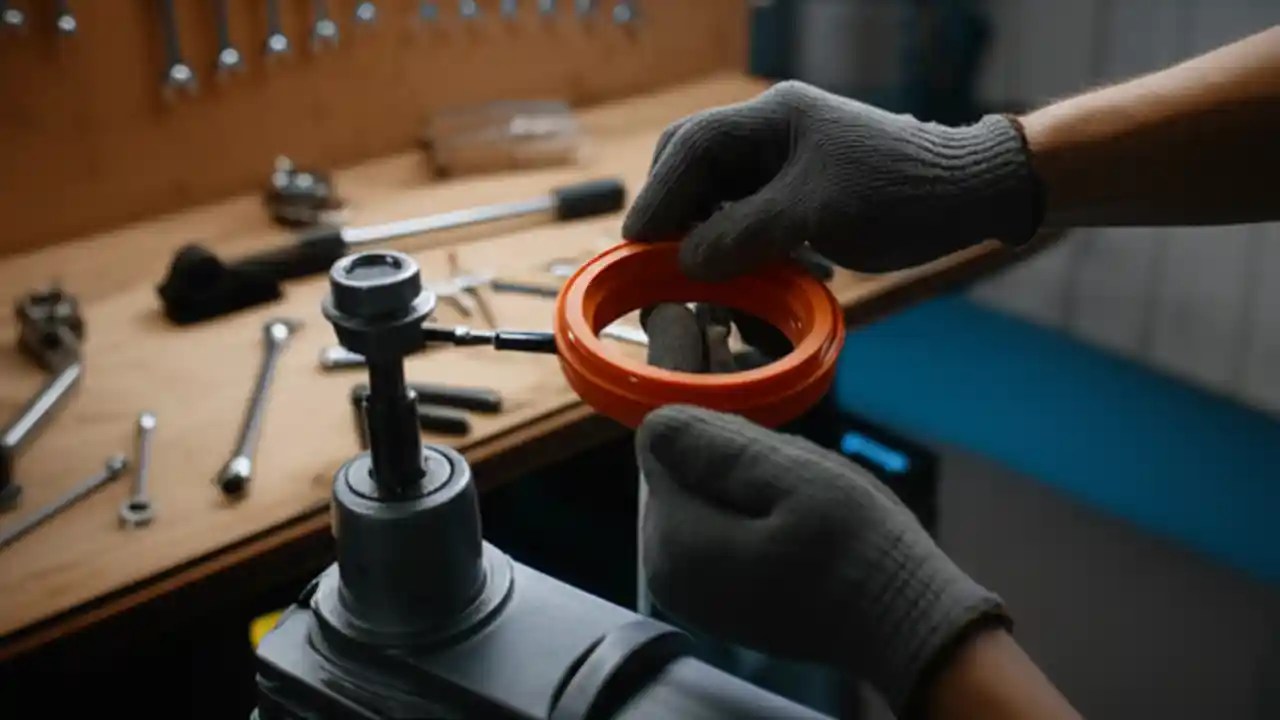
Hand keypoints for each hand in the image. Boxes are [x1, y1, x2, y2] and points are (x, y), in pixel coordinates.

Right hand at [623, 80, 1041, 280]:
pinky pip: (750, 214)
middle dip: (674, 214)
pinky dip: (741, 246)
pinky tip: (753, 277)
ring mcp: (787, 160)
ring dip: (707, 235)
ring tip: (703, 278)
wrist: (972, 194)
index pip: (691, 148)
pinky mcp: (803, 190)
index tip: (635, 243)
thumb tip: (683, 261)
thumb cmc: (904, 193)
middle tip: (658, 260)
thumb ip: (744, 235)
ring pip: (719, 194)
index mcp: (773, 118)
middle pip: (694, 165)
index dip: (658, 196)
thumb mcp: (818, 215)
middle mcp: (772, 132)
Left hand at [635, 404, 1009, 712]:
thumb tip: (652, 425)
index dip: (722, 441)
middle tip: (794, 495)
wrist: (901, 623)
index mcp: (673, 538)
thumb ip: (716, 447)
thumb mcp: (794, 476)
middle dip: (729, 471)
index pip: (666, 444)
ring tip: (798, 520)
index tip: (774, 467)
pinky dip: (750, 527)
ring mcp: (684, 593)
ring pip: (700, 500)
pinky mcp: (710, 602)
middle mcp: (661, 571)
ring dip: (744, 497)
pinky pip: (716, 533)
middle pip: (679, 475)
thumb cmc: (855, 546)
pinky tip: (793, 544)